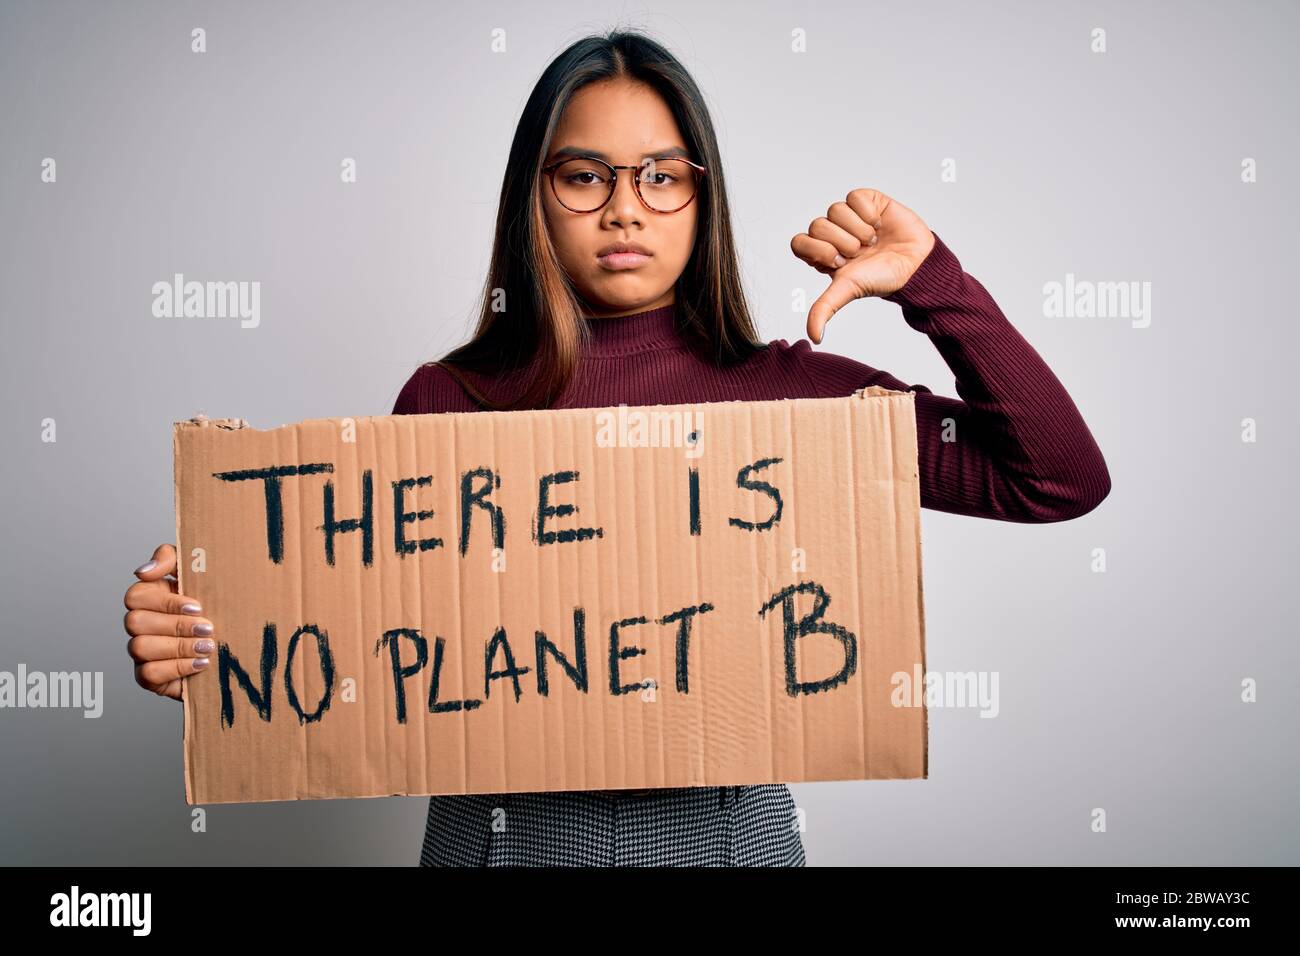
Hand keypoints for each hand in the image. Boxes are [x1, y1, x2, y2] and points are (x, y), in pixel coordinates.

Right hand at [124, 543, 213, 700]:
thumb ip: (172, 558)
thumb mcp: (202, 572)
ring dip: (178, 647)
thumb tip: (143, 571)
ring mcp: (141, 650)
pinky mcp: (148, 676)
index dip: (165, 602)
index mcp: (150, 596)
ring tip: (208, 647)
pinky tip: (201, 664)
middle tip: (208, 629)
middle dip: (176, 625)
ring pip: (140, 647)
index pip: (136, 595)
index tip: (198, 606)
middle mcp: (140, 623)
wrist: (240, 641)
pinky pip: (148, 674)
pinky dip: (177, 668)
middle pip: (135, 622)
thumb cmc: (219, 601)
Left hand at [790, 187, 935, 342]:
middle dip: (843, 243)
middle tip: (860, 253)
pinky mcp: (866, 200)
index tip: (841, 264)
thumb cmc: (882, 278)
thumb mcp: (847, 291)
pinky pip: (854, 197)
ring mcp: (848, 215)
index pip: (799, 242)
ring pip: (835, 210)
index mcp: (821, 252)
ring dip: (858, 230)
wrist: (915, 265)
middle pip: (817, 226)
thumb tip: (813, 338)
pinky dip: (868, 213)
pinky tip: (879, 225)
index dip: (820, 252)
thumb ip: (824, 309)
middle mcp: (832, 232)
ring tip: (873, 241)